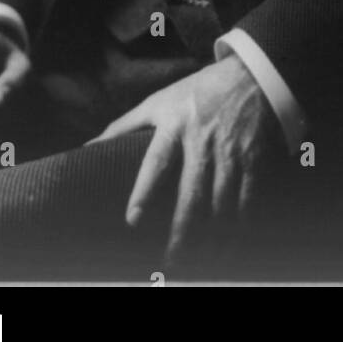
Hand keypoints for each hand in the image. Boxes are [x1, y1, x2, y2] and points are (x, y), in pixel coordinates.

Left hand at [91, 54, 282, 269]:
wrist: (252, 75)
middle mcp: (202, 141)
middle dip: (183, 230)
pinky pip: (247, 198)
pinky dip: (241, 224)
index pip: (156, 161)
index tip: (133, 219)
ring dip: (213, 237)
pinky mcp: (253, 159)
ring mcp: (230, 151)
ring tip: (201, 265)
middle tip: (171, 262)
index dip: (144, 190)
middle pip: (192, 192)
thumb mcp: (159, 101)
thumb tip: (88, 147)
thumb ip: (124, 125)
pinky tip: (232, 246)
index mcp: (174, 125)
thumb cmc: (198, 91)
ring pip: (222, 202)